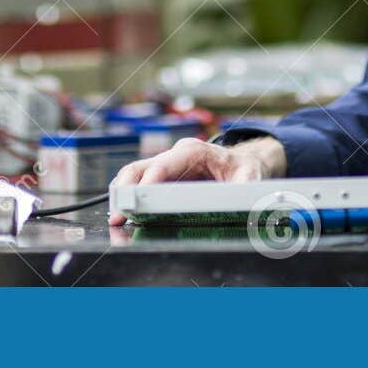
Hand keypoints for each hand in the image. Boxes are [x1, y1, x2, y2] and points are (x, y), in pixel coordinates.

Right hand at [106, 136, 286, 224]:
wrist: (243, 163)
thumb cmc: (243, 168)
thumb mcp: (250, 176)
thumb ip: (245, 187)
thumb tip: (240, 199)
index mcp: (193, 151)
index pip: (165, 163)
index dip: (150, 180)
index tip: (139, 197)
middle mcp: (175, 156)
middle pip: (141, 167)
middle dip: (126, 189)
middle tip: (119, 212)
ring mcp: (167, 166)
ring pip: (135, 175)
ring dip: (123, 194)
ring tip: (117, 216)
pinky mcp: (163, 178)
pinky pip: (140, 184)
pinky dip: (129, 198)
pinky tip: (125, 213)